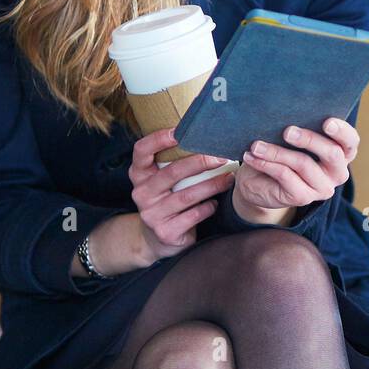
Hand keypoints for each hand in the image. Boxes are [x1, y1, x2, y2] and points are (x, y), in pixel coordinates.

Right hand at [129, 128, 233, 263]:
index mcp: (139, 174)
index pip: (142, 150)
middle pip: (172, 172)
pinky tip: (216, 203)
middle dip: (199, 162)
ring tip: (228, 178)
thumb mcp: (163, 179)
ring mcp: (151, 214)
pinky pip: (192, 216)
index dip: (158, 139)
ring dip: (212, 185)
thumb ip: (173, 161)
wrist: (159, 237)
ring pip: (186, 195)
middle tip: (221, 157)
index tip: (180, 131)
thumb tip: (205, 135)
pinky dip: (208, 207)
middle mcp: (141, 193)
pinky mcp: (165, 232)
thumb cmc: (168, 198)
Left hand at [231, 117, 358, 219]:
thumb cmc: (282, 151)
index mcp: (342, 153)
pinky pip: (284, 175)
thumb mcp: (293, 138)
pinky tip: (252, 156)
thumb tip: (290, 111)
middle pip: (332, 153)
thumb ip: (300, 127)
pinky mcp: (303, 198)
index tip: (327, 122)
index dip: (342, 131)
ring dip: (277, 151)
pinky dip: (266, 163)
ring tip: (257, 144)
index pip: (351, 141)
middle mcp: (337, 172)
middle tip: (287, 130)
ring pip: (303, 163)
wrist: (259, 182)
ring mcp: (322, 188)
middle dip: (309, 139)